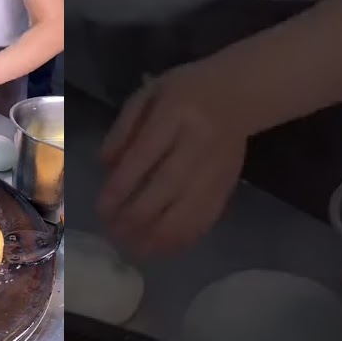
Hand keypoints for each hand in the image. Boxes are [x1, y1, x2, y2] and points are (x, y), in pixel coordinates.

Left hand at [98, 61, 248, 256]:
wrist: (240, 93)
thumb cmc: (185, 90)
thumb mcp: (147, 94)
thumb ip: (124, 128)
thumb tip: (105, 167)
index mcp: (175, 114)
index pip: (144, 156)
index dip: (121, 187)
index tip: (102, 209)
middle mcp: (198, 143)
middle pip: (166, 188)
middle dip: (136, 216)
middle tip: (112, 233)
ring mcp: (217, 168)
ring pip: (189, 209)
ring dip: (159, 235)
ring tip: (134, 250)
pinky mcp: (229, 185)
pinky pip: (207, 217)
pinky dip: (185, 237)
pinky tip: (164, 249)